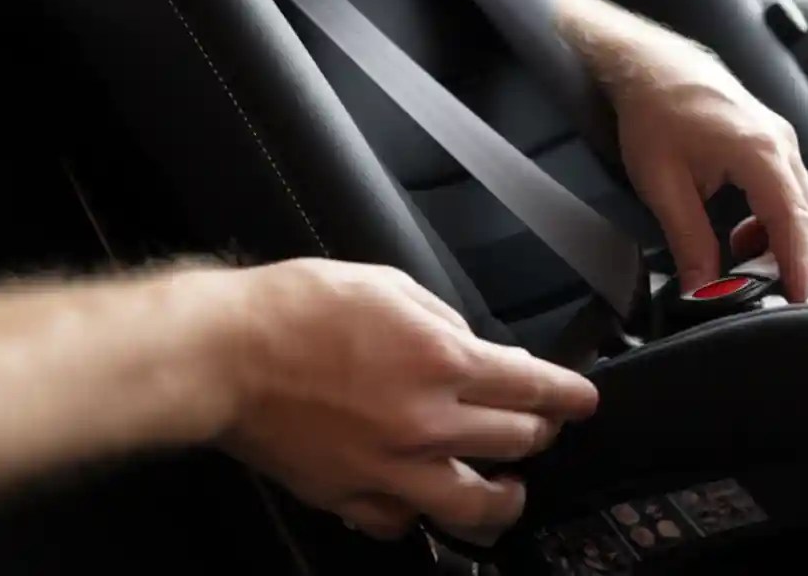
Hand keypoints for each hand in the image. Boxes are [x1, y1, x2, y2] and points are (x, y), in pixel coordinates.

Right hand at [208, 259, 597, 543]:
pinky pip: (404, 521)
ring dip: (506, 497)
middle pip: (517, 441)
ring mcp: (391, 467)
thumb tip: (479, 351)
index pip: (533, 386)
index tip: (584, 400)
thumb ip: (445, 322)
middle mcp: (426, 421)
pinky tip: (426, 500)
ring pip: (475, 502)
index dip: (569, 395)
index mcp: (440, 360)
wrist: (223, 353)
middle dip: (542, 432)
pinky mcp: (351, 494)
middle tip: (543, 427)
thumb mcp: (388, 286)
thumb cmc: (297, 309)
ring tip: (511, 490)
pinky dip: (422, 512)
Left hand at [607, 28, 807, 301]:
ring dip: (776, 237)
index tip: (798, 297)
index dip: (797, 264)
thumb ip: (689, 242)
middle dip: (786, 257)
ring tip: (738, 258)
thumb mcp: (663, 186)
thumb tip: (703, 288)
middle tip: (757, 289)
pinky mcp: (770, 137)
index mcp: (758, 152)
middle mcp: (779, 143)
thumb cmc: (653, 112)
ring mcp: (779, 136)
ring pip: (799, 203)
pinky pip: (787, 187)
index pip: (792, 221)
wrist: (648, 64)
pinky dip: (772, 216)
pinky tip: (739, 230)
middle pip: (804, 217)